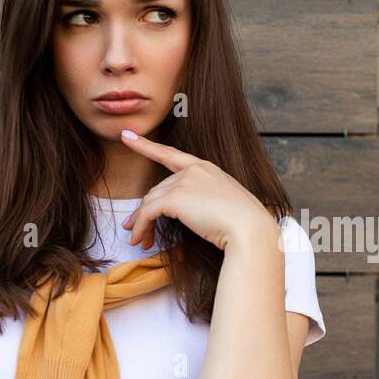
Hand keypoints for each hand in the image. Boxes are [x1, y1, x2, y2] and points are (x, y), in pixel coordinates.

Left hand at [118, 128, 275, 251]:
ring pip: (150, 202)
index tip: (127, 136)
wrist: (250, 229)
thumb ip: (204, 201)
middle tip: (134, 230)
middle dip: (143, 211)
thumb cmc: (244, 224)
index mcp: (206, 168)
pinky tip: (141, 241)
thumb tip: (186, 213)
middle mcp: (193, 170)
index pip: (170, 154)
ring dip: (141, 223)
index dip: (146, 146)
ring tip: (138, 241)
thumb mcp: (224, 205)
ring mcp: (184, 182)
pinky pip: (148, 212)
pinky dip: (141, 227)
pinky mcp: (176, 197)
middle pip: (158, 190)